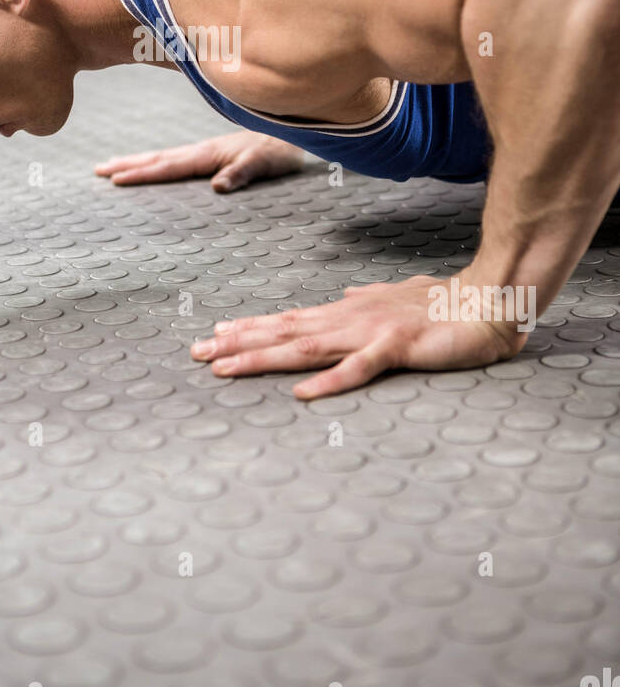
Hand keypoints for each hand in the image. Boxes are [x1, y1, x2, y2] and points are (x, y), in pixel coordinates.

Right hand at [94, 130, 305, 191]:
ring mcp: (205, 150)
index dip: (141, 174)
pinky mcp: (212, 153)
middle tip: (97, 170)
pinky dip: (155, 161)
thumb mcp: (265, 164)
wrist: (295, 134)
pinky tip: (151, 165)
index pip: (168, 166)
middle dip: (127, 164)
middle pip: (157, 157)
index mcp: (208, 154)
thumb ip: (241, 173)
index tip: (114, 180)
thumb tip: (217, 187)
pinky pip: (175, 157)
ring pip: (163, 155)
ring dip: (136, 161)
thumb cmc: (282, 150)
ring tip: (110, 166)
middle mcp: (202, 150)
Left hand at [190, 272, 529, 397]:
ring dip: (263, 358)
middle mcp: (350, 318)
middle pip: (284, 332)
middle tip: (196, 352)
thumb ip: (371, 298)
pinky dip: (329, 381)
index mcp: (350, 311)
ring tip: (225, 368)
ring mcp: (371, 331)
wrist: (489, 299)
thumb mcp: (399, 296)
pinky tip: (302, 394)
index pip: (291, 319)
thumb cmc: (446, 302)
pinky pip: (359, 369)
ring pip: (306, 347)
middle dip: (238, 342)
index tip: (215, 333)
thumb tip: (348, 293)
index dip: (251, 327)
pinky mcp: (398, 347)